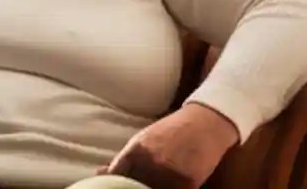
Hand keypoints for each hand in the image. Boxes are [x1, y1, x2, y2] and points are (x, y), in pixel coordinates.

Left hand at [100, 103, 238, 188]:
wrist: (203, 124)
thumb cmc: (169, 131)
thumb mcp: (142, 140)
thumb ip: (124, 159)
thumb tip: (102, 174)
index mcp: (135, 152)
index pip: (117, 177)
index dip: (114, 184)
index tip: (117, 186)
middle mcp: (150, 163)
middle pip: (134, 186)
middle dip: (132, 187)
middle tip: (132, 186)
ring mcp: (169, 174)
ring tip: (152, 185)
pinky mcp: (188, 183)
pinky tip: (166, 187)